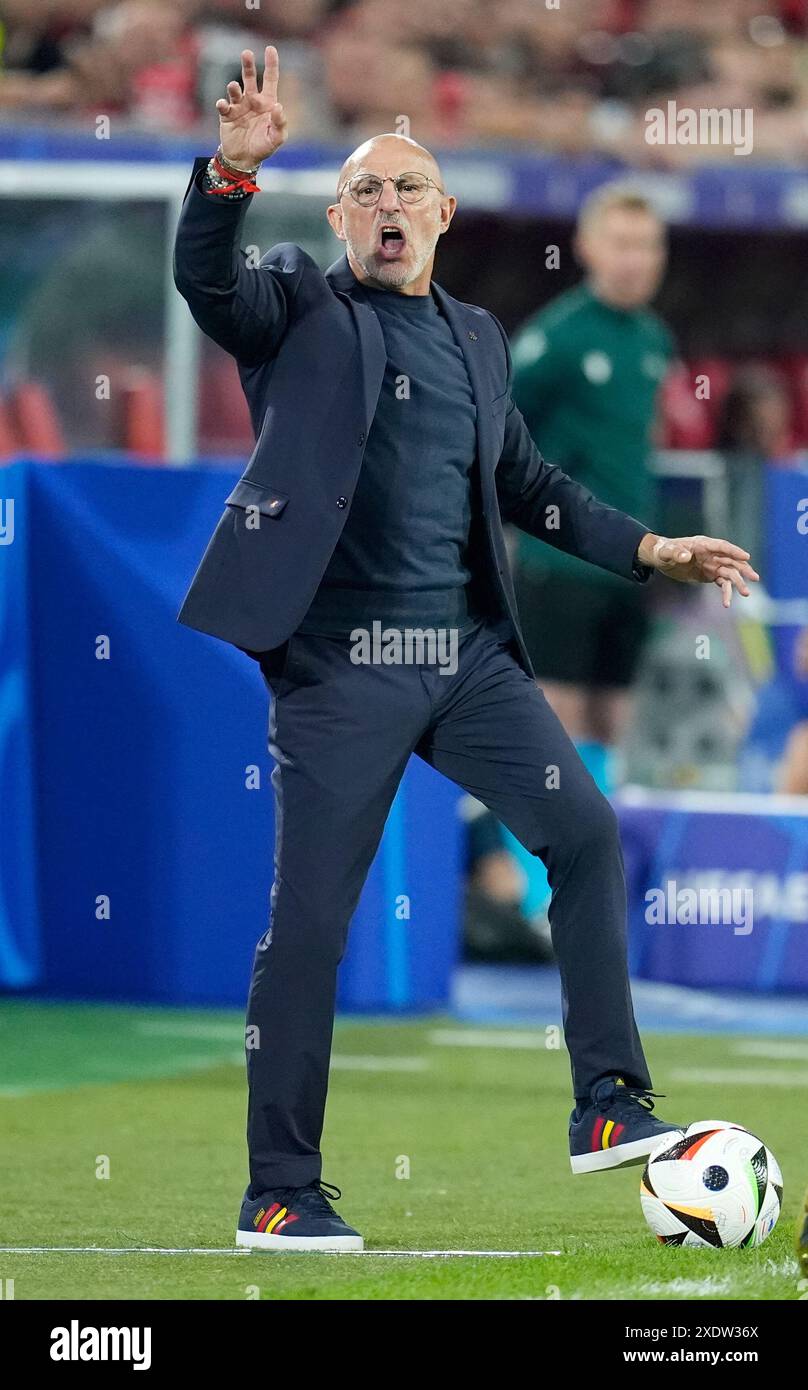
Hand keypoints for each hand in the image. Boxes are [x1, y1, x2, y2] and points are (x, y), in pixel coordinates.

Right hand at [216, 46, 286, 169]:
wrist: (244, 160)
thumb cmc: (263, 147)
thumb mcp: (276, 138)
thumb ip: (279, 124)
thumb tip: (278, 107)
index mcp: (267, 102)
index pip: (270, 79)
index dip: (271, 64)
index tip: (270, 49)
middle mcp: (252, 100)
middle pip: (249, 78)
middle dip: (248, 65)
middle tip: (246, 53)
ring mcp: (238, 106)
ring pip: (235, 90)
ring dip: (234, 87)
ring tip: (233, 86)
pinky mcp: (226, 115)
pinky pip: (223, 106)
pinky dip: (222, 103)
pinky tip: (223, 104)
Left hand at [638, 532, 759, 608]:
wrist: (661, 558)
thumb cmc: (664, 551)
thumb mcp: (667, 552)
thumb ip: (676, 553)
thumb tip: (685, 556)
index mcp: (703, 544)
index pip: (722, 546)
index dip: (734, 551)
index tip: (746, 557)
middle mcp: (711, 554)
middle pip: (731, 560)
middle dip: (743, 569)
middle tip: (755, 578)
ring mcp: (712, 565)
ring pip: (730, 573)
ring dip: (738, 583)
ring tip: (746, 593)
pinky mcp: (710, 575)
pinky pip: (722, 584)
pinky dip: (726, 593)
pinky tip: (727, 603)